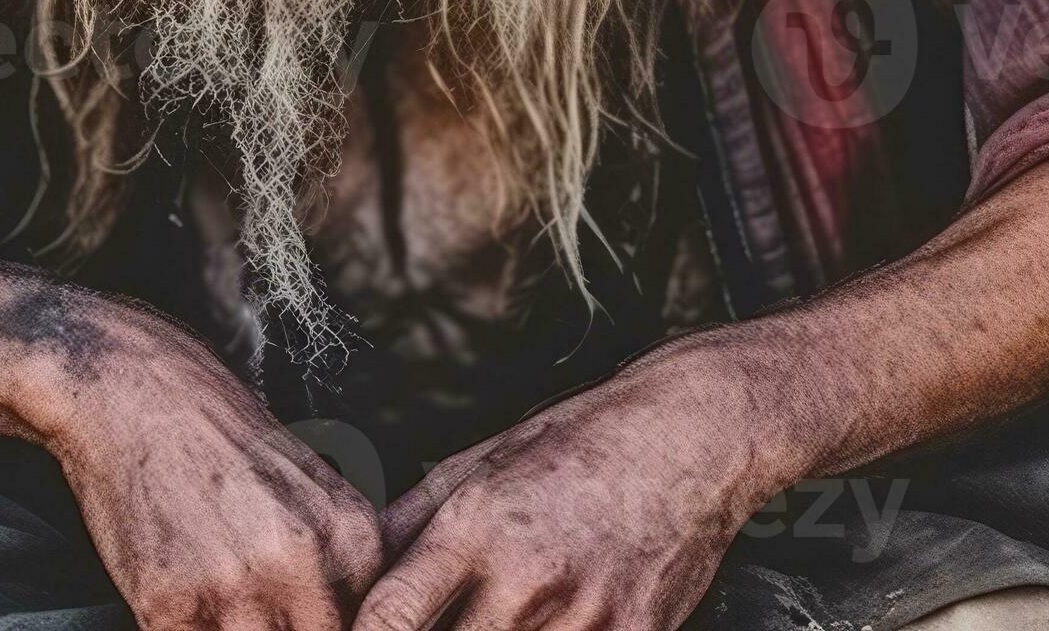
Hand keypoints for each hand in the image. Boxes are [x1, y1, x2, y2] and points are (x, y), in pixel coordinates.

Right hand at [20, 297, 383, 630]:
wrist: (131, 388)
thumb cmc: (215, 431)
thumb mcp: (308, 482)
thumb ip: (335, 555)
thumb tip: (344, 616)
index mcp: (348, 534)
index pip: (362, 627)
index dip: (330, 626)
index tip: (297, 614)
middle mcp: (299, 563)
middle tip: (257, 613)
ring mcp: (234, 586)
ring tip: (217, 605)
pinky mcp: (169, 603)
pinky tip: (178, 600)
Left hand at [359, 338, 794, 630]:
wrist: (692, 436)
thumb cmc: (578, 443)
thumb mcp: (479, 462)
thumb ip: (409, 521)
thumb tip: (356, 569)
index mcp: (475, 527)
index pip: (390, 617)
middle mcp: (526, 578)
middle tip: (445, 623)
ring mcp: (584, 616)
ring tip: (502, 621)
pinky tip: (553, 627)